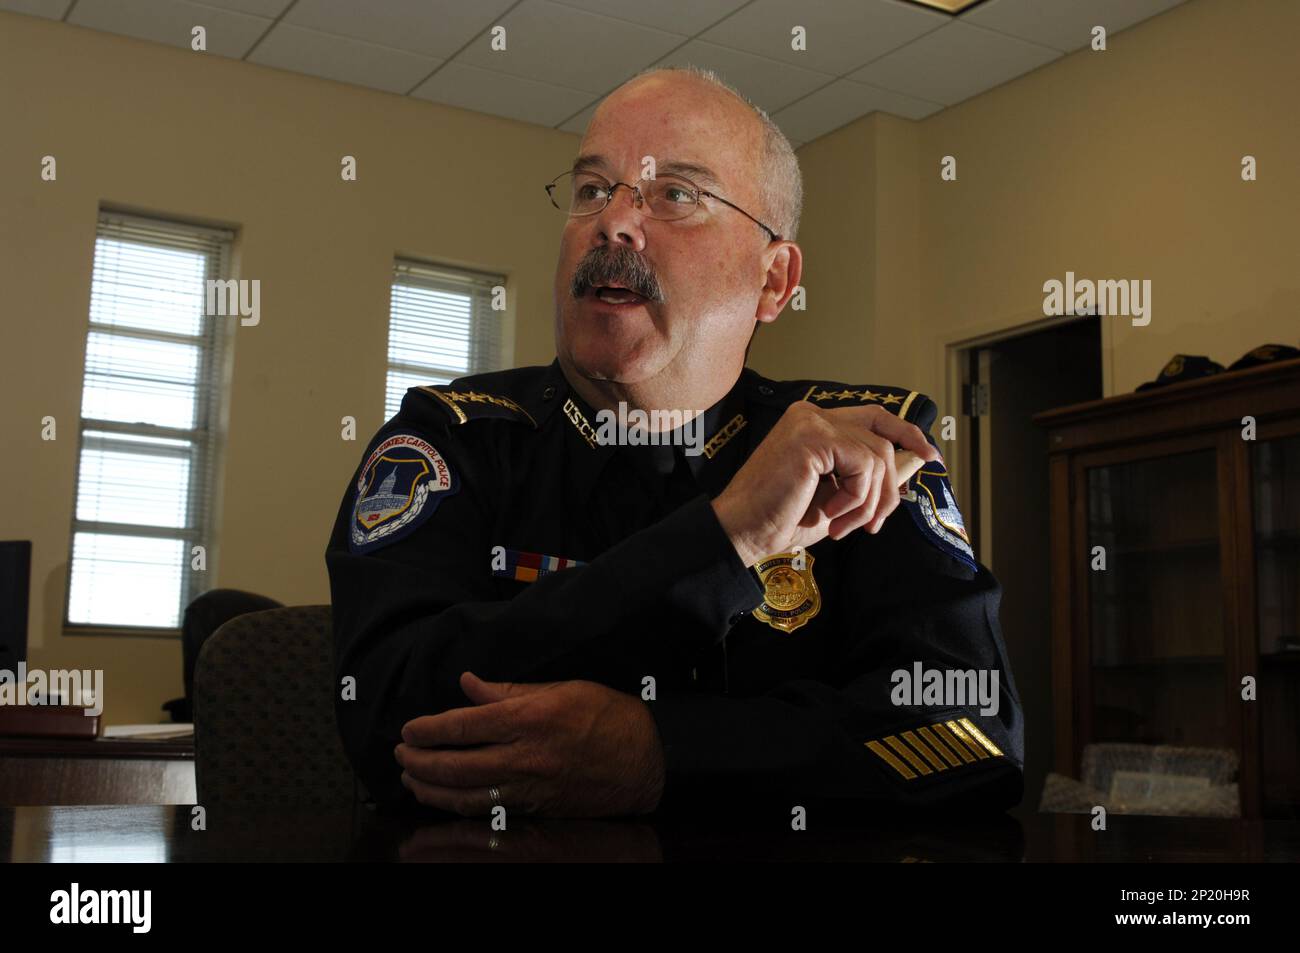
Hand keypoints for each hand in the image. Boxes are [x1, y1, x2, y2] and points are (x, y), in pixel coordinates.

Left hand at [395, 672, 665, 817]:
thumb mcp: (562, 688)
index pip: (463, 725)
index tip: (408, 728)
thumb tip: (469, 683)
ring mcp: (529, 787)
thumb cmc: (610, 716)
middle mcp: (524, 755)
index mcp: (529, 718)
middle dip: (420, 761)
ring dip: (431, 789)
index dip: (429, 729)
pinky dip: (459, 806)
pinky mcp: (537, 808)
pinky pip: (488, 811)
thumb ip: (510, 689)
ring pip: (465, 795)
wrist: (648, 760)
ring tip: (412, 779)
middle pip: (455, 765)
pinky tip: (445, 799)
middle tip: (401, 754)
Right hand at [711, 401, 939, 566]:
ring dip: (868, 502)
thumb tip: (910, 468)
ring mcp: (811, 422)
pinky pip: (863, 466)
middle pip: (882, 433)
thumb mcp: (835, 496)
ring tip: (842, 526)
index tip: (930, 455)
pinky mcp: (813, 438)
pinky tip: (830, 514)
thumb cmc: (780, 518)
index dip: (906, 432)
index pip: (874, 416)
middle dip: (892, 480)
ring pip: (878, 456)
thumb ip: (865, 478)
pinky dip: (855, 499)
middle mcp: (812, 414)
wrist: (742, 531)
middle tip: (877, 520)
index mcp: (813, 423)